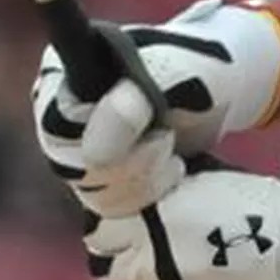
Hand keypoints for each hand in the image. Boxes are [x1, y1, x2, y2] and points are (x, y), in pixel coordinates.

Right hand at [35, 0, 279, 207]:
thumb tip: (96, 152)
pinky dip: (148, 198)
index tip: (157, 131)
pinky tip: (173, 173)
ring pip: (92, 194)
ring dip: (143, 182)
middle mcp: (59, 114)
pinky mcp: (105, 180)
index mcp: (62, 76)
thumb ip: (136, 98)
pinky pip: (110, 212)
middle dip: (130, 164)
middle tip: (167, 140)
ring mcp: (79, 150)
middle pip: (70, 168)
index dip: (103, 139)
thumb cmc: (197, 67)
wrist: (222, 87)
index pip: (57, 126)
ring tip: (173, 154)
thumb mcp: (174, 71)